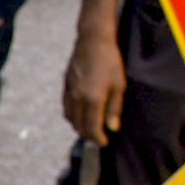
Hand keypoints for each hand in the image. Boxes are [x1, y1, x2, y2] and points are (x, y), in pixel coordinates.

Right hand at [66, 12, 125, 142]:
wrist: (92, 41)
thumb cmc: (110, 61)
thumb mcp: (119, 85)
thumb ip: (114, 108)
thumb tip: (112, 127)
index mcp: (93, 99)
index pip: (92, 128)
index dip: (98, 138)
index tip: (104, 142)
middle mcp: (78, 99)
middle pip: (79, 126)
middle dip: (88, 135)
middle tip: (98, 138)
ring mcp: (69, 93)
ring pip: (70, 118)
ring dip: (78, 127)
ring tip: (89, 128)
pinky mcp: (65, 86)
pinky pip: (66, 108)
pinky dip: (72, 116)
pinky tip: (79, 114)